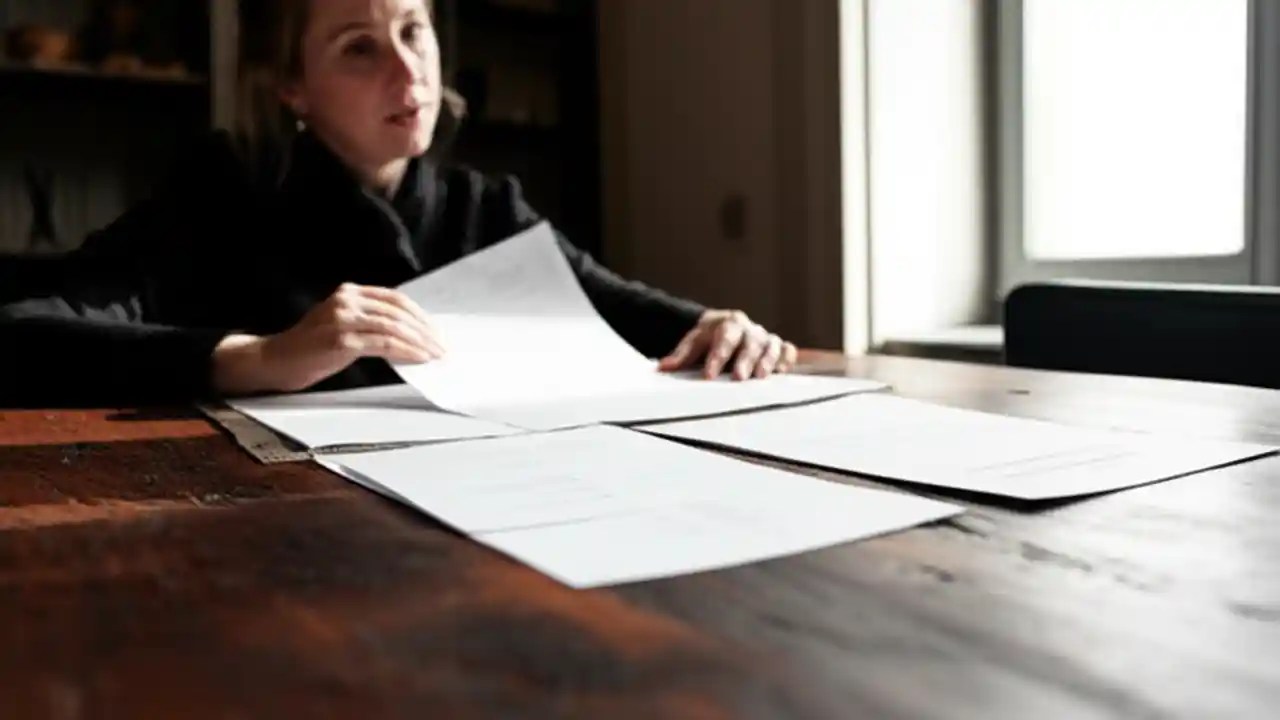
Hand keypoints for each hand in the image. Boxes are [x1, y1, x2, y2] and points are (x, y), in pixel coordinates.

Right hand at [213, 283, 444, 394]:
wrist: (275, 360)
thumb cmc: (310, 348)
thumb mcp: (342, 325)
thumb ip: (369, 321)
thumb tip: (409, 334)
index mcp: (349, 292)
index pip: (395, 298)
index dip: (419, 315)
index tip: (435, 331)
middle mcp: (346, 300)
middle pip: (398, 312)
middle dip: (424, 330)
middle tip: (441, 346)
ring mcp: (342, 319)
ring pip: (394, 327)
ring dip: (420, 343)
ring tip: (435, 355)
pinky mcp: (341, 340)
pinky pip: (383, 344)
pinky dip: (406, 351)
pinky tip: (418, 359)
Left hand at [658, 309, 797, 380]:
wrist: (725, 326)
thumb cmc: (709, 338)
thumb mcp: (694, 342)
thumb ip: (681, 355)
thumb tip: (663, 367)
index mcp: (728, 323)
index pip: (724, 339)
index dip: (717, 357)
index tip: (709, 374)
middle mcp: (749, 329)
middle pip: (750, 342)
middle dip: (745, 360)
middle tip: (738, 377)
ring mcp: (765, 338)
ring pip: (771, 345)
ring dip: (767, 360)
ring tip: (760, 377)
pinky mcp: (778, 347)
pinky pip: (787, 350)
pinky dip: (786, 359)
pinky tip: (781, 371)